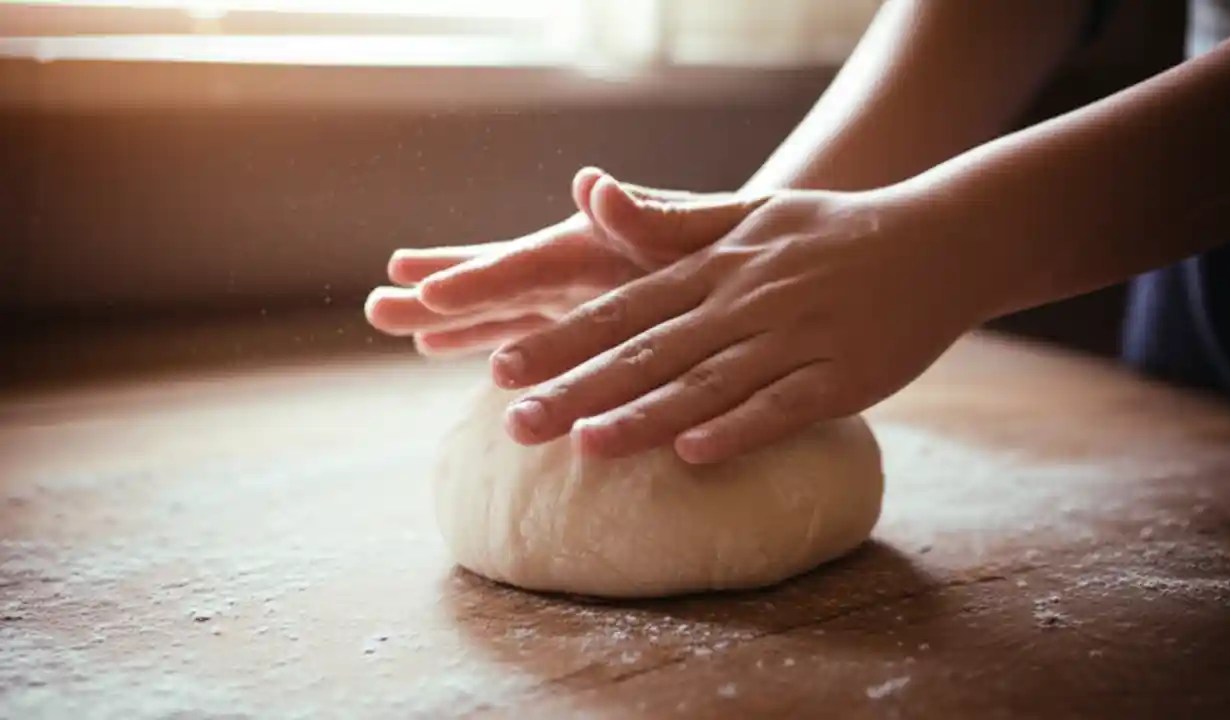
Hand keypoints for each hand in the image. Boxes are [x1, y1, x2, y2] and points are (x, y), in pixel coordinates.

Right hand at [364, 167, 764, 354]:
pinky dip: (482, 340)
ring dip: (446, 319)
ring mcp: (574, 296)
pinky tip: (438, 348)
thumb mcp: (701, 225)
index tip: (421, 287)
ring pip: (499, 310)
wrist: (762, 263)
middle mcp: (573, 267)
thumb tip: (593, 183)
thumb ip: (650, 214)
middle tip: (375, 305)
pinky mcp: (584, 322)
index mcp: (595, 243)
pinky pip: (524, 333)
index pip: (524, 262)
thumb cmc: (738, 240)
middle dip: (438, 294)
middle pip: (495, 283)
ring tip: (385, 319)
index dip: (475, 277)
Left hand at [491, 184, 985, 463]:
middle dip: (579, 388)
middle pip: (650, 351)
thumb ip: (669, 221)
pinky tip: (692, 453)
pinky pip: (784, 406)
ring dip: (645, 415)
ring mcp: (795, 339)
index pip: (622, 308)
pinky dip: (739, 427)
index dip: (562, 339)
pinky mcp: (843, 377)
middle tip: (515, 423)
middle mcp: (745, 301)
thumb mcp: (749, 213)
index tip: (501, 368)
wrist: (937, 242)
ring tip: (585, 446)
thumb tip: (587, 196)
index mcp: (716, 267)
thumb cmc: (830, 234)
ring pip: (708, 382)